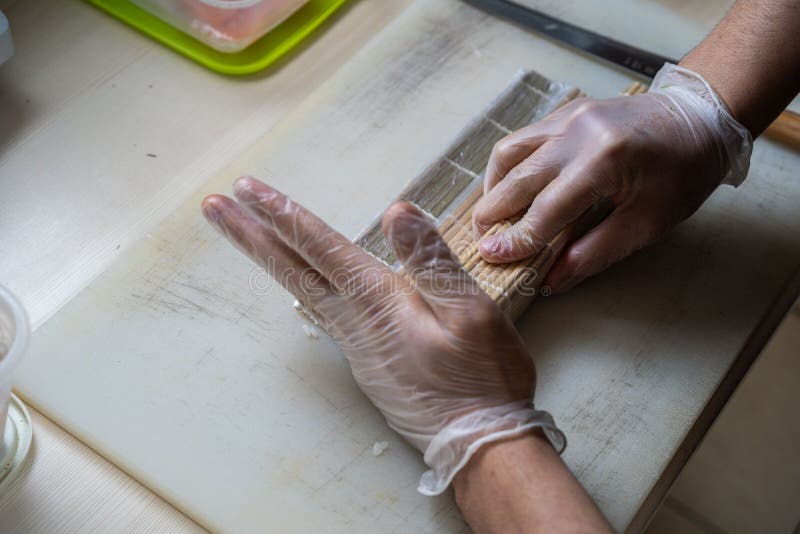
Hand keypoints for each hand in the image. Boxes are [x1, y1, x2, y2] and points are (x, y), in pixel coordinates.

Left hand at [202, 177, 563, 494]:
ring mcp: (356, 344)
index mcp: (377, 302)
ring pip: (302, 291)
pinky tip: (306, 281)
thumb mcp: (472, 312)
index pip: (320, 246)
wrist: (476, 443)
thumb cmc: (481, 379)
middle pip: (291, 269)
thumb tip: (397, 211)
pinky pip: (323, 312)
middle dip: (252, 234)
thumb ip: (432, 260)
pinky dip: (301, 285)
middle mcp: (354, 322)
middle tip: (214, 207)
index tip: (245, 188)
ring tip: (250, 234)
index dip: (283, 212)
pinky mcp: (366, 360)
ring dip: (271, 258)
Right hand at [472, 64, 751, 292]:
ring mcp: (568, 116)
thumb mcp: (647, 223)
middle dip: (492, 214)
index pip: (545, 210)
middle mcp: (578, 132)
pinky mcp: (564, 112)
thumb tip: (551, 280)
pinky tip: (509, 188)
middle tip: (482, 243)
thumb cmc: (683, 173)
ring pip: (509, 152)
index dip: (517, 239)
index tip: (491, 259)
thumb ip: (595, 253)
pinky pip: (522, 139)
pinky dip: (508, 167)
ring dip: (493, 187)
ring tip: (490, 216)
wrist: (699, 117)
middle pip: (517, 178)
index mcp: (604, 161)